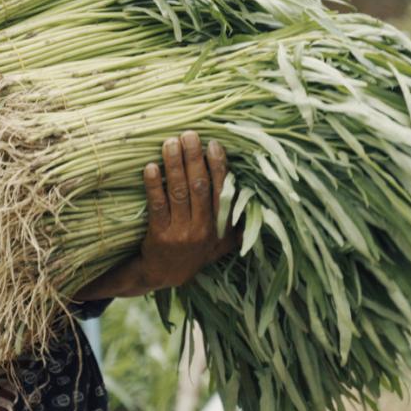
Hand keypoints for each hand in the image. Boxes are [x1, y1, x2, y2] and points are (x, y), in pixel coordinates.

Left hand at [133, 130, 238, 291]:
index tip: (214, 144)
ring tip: (170, 143)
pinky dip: (154, 185)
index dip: (218, 166)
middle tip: (189, 134)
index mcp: (219, 226)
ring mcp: (181, 233)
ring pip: (179, 192)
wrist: (163, 276)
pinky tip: (151, 167)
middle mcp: (203, 229)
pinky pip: (157, 205)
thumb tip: (260, 204)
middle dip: (194, 158)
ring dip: (174, 165)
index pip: (222, 191)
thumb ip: (235, 226)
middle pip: (200, 187)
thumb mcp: (220, 245)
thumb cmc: (193, 253)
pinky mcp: (159, 236)